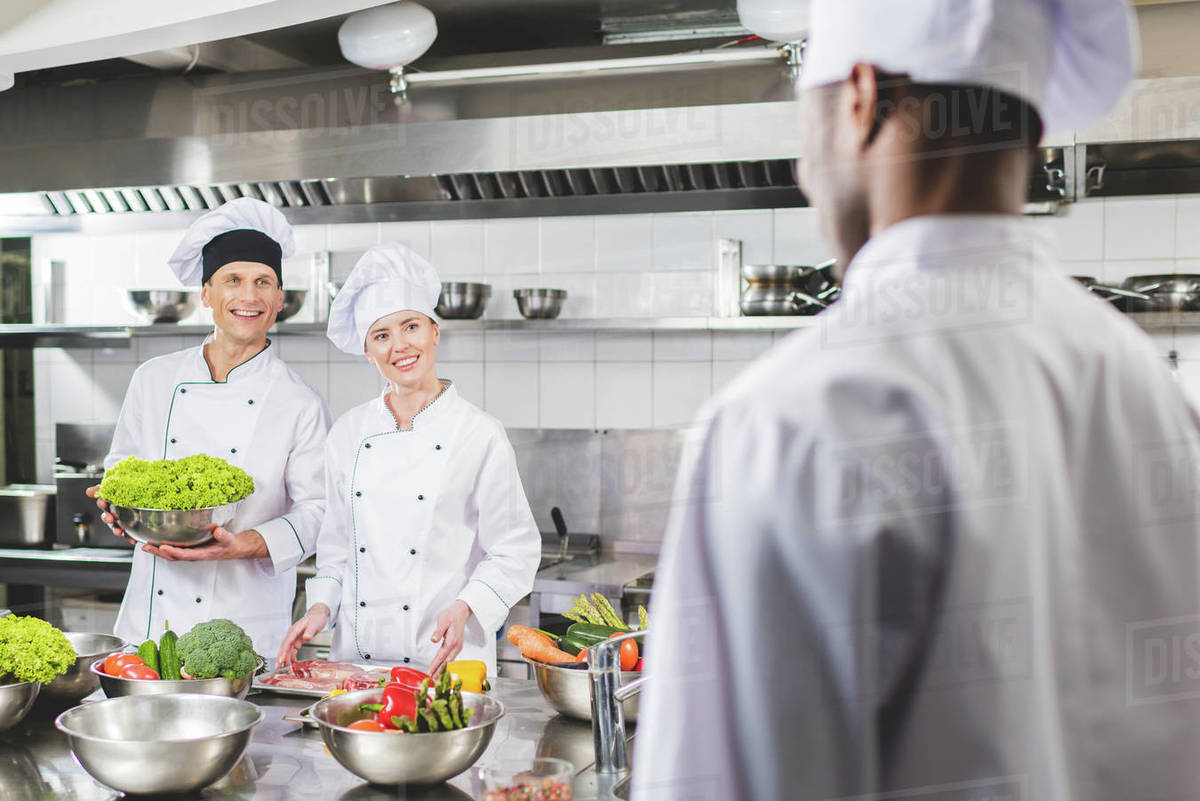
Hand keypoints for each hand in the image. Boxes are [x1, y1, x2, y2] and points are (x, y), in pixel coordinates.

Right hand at [86, 485, 136, 546]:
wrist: (145, 500)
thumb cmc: (129, 493)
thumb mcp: (120, 487)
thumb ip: (105, 488)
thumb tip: (89, 491)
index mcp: (110, 502)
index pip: (103, 502)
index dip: (102, 502)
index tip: (104, 502)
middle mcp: (113, 513)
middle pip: (106, 516)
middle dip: (107, 518)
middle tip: (111, 518)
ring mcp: (119, 522)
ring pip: (115, 527)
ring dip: (115, 530)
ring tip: (119, 531)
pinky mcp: (128, 529)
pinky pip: (127, 535)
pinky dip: (129, 538)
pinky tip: (133, 540)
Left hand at [144, 527, 265, 561]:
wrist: (228, 548)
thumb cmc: (227, 544)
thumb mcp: (228, 539)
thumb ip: (224, 536)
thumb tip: (218, 531)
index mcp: (201, 554)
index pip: (184, 554)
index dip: (172, 551)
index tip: (162, 547)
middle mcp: (192, 555)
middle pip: (171, 556)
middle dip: (158, 552)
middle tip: (146, 546)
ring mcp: (188, 553)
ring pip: (169, 554)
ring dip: (156, 551)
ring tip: (145, 545)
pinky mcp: (186, 549)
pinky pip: (171, 550)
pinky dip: (161, 547)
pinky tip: (154, 541)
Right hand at [277, 604, 329, 667]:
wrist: (318, 615)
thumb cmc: (316, 619)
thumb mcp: (315, 624)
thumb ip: (310, 631)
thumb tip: (306, 638)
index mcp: (295, 630)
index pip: (287, 643)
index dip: (283, 652)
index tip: (281, 660)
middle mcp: (292, 634)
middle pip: (284, 647)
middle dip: (281, 657)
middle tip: (278, 667)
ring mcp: (294, 637)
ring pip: (287, 649)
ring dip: (285, 658)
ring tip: (283, 668)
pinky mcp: (297, 640)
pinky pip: (292, 649)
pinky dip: (291, 656)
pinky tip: (292, 662)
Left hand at [428, 600, 471, 677]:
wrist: (460, 612)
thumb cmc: (451, 616)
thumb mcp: (443, 621)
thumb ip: (438, 631)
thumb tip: (433, 639)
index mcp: (452, 641)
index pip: (441, 656)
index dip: (435, 666)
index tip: (429, 673)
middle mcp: (456, 646)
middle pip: (446, 662)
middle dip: (438, 672)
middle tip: (431, 680)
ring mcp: (457, 647)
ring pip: (449, 662)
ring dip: (442, 670)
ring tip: (435, 677)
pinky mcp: (457, 647)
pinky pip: (451, 658)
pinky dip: (445, 665)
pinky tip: (441, 668)